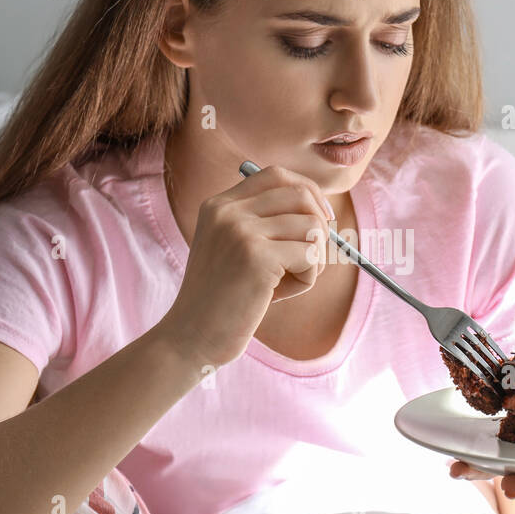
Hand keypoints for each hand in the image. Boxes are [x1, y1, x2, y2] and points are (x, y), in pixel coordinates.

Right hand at [160, 164, 333, 367]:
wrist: (191, 337)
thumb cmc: (222, 300)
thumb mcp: (237, 251)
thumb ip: (267, 226)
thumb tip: (323, 212)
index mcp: (219, 205)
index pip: (276, 175)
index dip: (308, 191)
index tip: (322, 217)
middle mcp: (227, 211)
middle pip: (300, 194)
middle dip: (321, 224)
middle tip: (316, 255)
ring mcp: (241, 231)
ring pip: (312, 226)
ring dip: (314, 258)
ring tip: (290, 282)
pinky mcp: (257, 257)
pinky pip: (311, 254)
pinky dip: (308, 278)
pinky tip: (282, 294)